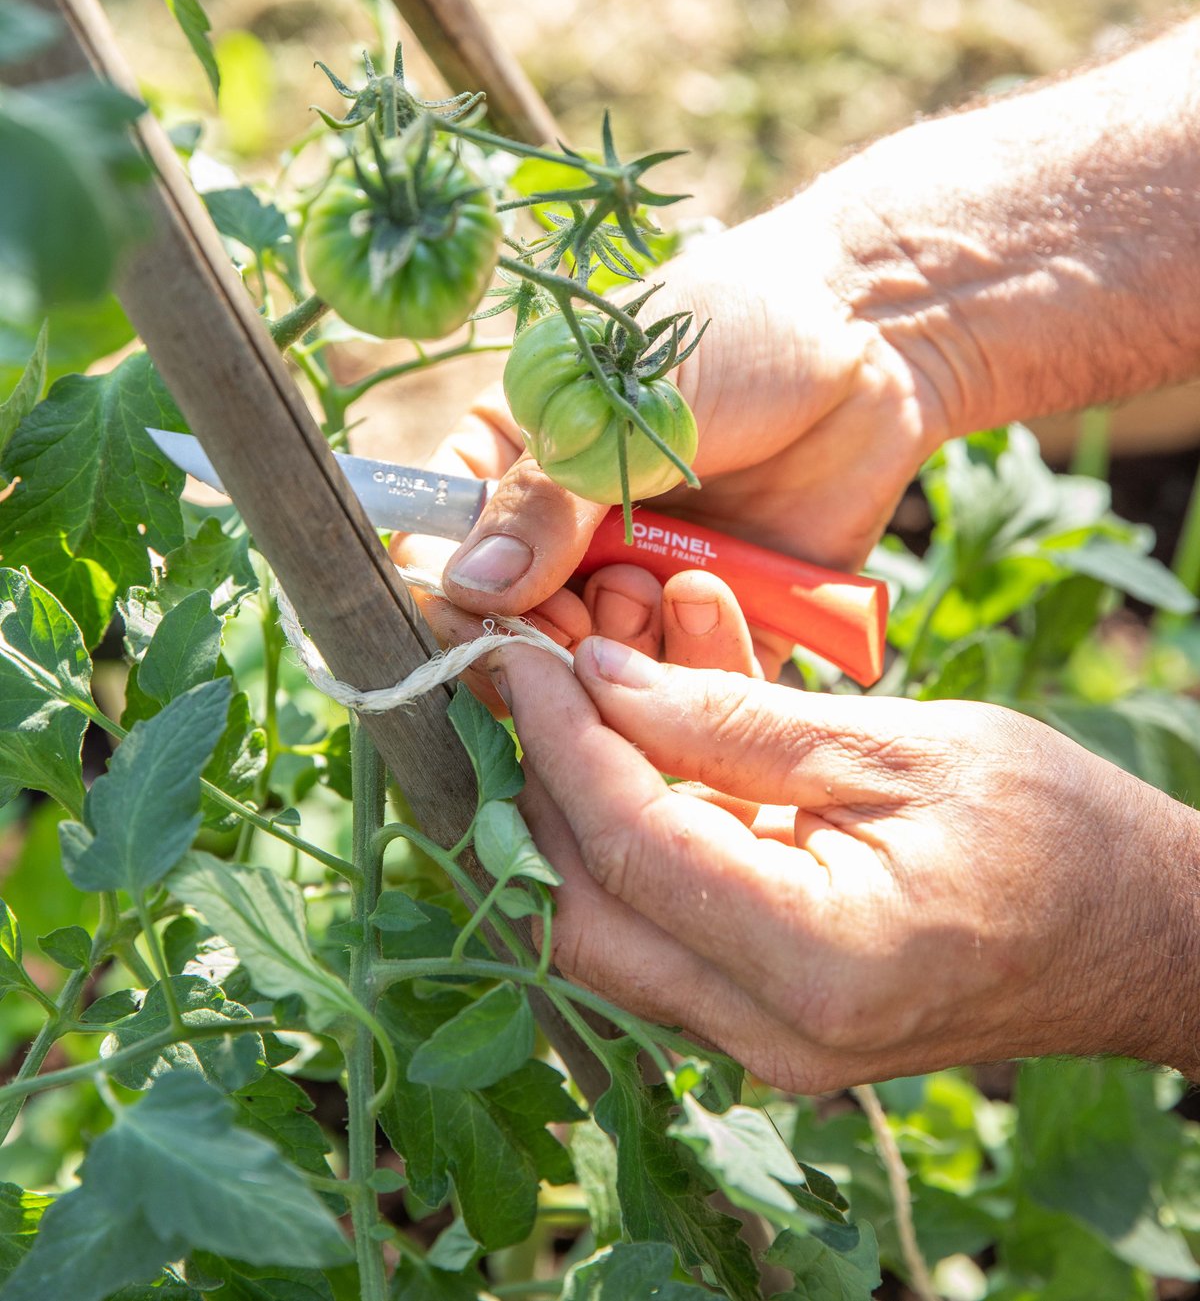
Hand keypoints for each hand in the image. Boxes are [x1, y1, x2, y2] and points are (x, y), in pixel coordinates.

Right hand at [394, 191, 955, 678]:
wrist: (873, 335)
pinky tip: (714, 598)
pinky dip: (691, 666)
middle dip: (549, 638)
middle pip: (516, 635)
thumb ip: (544, 502)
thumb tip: (469, 587)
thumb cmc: (731, 332)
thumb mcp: (618, 402)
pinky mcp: (718, 628)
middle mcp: (567, 542)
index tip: (478, 617)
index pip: (439, 550)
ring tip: (665, 584)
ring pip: (598, 676)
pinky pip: (689, 690)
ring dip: (622, 651)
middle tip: (591, 607)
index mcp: (512, 468)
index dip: (449, 596)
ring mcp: (642, 588)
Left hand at [494, 641, 1199, 1089]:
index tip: (523, 658)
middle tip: (542, 684)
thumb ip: (736, 719)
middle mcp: (774, 1031)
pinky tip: (650, 758)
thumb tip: (601, 677)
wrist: (1143, 933)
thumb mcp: (898, 744)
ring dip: (579, 815)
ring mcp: (768, 1044)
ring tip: (588, 709)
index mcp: (820, 958)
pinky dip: (638, 846)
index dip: (561, 739)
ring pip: (608, 930)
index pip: (630, 844)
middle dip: (546, 786)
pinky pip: (661, 936)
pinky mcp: (770, 1025)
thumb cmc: (1057, 828)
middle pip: (585, 909)